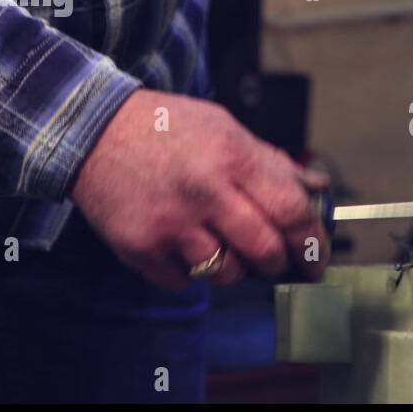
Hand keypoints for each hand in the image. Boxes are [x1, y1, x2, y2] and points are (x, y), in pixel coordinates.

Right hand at [71, 90, 329, 290]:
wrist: (94, 131)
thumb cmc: (170, 129)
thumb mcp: (227, 129)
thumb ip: (271, 164)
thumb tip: (316, 191)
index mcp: (233, 158)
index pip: (292, 211)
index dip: (313, 242)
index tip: (318, 259)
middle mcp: (205, 192)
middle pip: (265, 252)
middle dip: (278, 263)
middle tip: (274, 259)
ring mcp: (170, 223)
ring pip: (226, 275)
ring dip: (234, 268)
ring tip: (221, 242)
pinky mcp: (139, 247)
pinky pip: (183, 282)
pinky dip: (190, 271)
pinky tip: (182, 243)